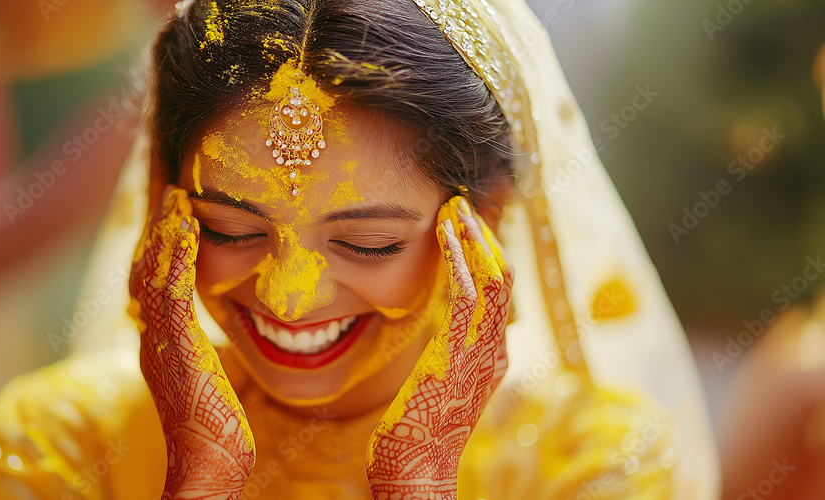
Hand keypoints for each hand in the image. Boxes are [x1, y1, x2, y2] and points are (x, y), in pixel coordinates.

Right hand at [129, 187, 254, 498]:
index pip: (153, 288)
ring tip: (179, 201)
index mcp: (160, 348)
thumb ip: (200, 361)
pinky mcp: (179, 346)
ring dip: (166, 235)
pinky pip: (172, 290)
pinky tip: (187, 228)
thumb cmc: (216, 438)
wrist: (207, 467)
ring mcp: (162, 342)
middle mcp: (153, 340)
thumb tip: (205, 350)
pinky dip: (177, 256)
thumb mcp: (206, 388)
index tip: (176, 221)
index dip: (161, 252)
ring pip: (154, 275)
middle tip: (173, 198)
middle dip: (159, 234)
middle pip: (146, 274)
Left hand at [366, 196, 513, 499]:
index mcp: (491, 355)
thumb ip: (445, 351)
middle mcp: (494, 352)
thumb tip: (439, 325)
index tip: (463, 221)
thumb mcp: (437, 383)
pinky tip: (448, 241)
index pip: (499, 290)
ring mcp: (481, 356)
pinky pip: (468, 304)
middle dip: (483, 237)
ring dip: (473, 242)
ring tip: (455, 209)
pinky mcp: (457, 359)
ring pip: (492, 283)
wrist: (416, 473)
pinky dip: (461, 266)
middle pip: (503, 279)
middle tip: (461, 202)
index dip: (484, 252)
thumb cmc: (417, 432)